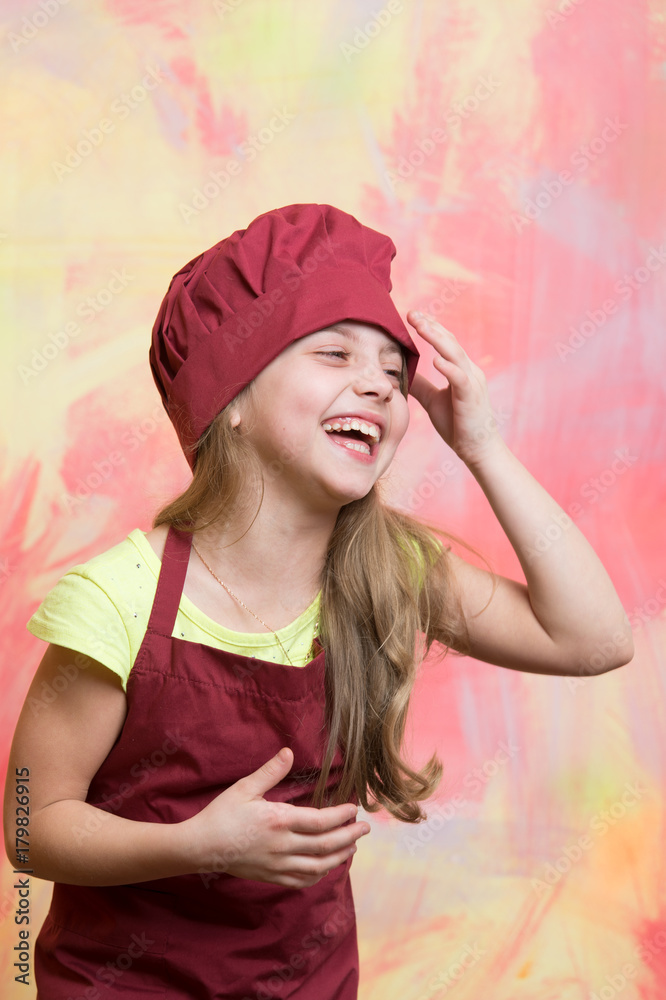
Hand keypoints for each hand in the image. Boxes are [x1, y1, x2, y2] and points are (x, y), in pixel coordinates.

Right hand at [183, 747, 370, 888]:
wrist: (200, 848)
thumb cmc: (221, 815)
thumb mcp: (245, 788)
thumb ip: (270, 771)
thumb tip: (289, 752)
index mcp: (278, 821)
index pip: (320, 822)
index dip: (341, 816)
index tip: (354, 809)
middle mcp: (282, 846)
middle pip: (325, 845)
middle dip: (349, 836)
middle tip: (365, 828)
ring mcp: (277, 865)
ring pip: (318, 866)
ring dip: (339, 856)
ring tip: (352, 847)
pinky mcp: (271, 877)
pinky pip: (302, 880)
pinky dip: (319, 875)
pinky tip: (327, 867)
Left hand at [406, 310, 503, 466]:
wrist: (477, 449)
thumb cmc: (457, 425)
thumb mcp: (433, 400)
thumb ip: (421, 384)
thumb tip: (402, 372)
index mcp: (461, 370)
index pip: (445, 343)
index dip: (430, 328)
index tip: (411, 316)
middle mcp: (469, 371)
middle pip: (449, 342)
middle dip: (430, 326)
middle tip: (411, 314)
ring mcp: (472, 383)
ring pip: (455, 354)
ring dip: (437, 339)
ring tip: (420, 326)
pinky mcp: (471, 398)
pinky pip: (460, 379)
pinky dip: (449, 368)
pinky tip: (435, 360)